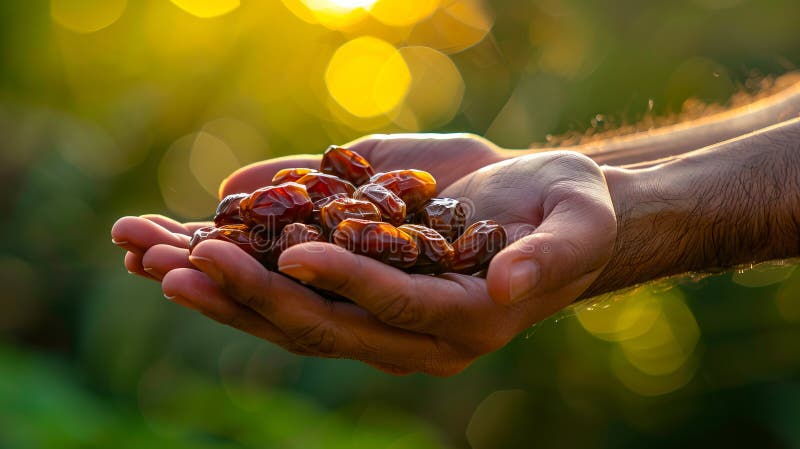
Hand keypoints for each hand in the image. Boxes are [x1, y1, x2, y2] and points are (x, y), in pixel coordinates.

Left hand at [132, 137, 615, 374]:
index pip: (396, 308)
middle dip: (252, 293)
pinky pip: (282, 284)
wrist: (540, 211)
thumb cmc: (568, 212)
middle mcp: (409, 330)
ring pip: (286, 312)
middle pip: (322, 322)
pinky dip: (228, 265)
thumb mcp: (576, 224)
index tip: (295, 250)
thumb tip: (510, 286)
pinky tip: (171, 242)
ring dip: (217, 286)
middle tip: (180, 263)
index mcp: (464, 319)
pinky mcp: (349, 284)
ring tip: (144, 255)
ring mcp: (373, 313)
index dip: (349, 281)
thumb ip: (550, 257)